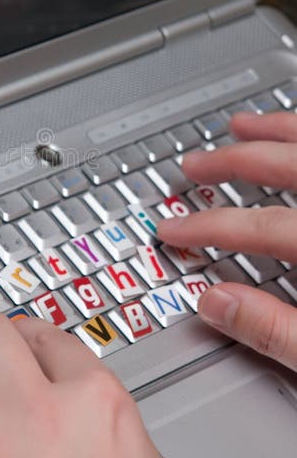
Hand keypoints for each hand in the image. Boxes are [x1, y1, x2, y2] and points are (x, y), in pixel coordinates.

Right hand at [158, 111, 296, 368]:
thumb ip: (276, 332)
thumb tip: (215, 306)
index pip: (262, 227)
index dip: (209, 227)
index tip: (172, 230)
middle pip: (289, 168)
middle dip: (233, 163)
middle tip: (195, 165)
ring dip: (278, 132)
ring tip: (244, 125)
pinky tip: (293, 141)